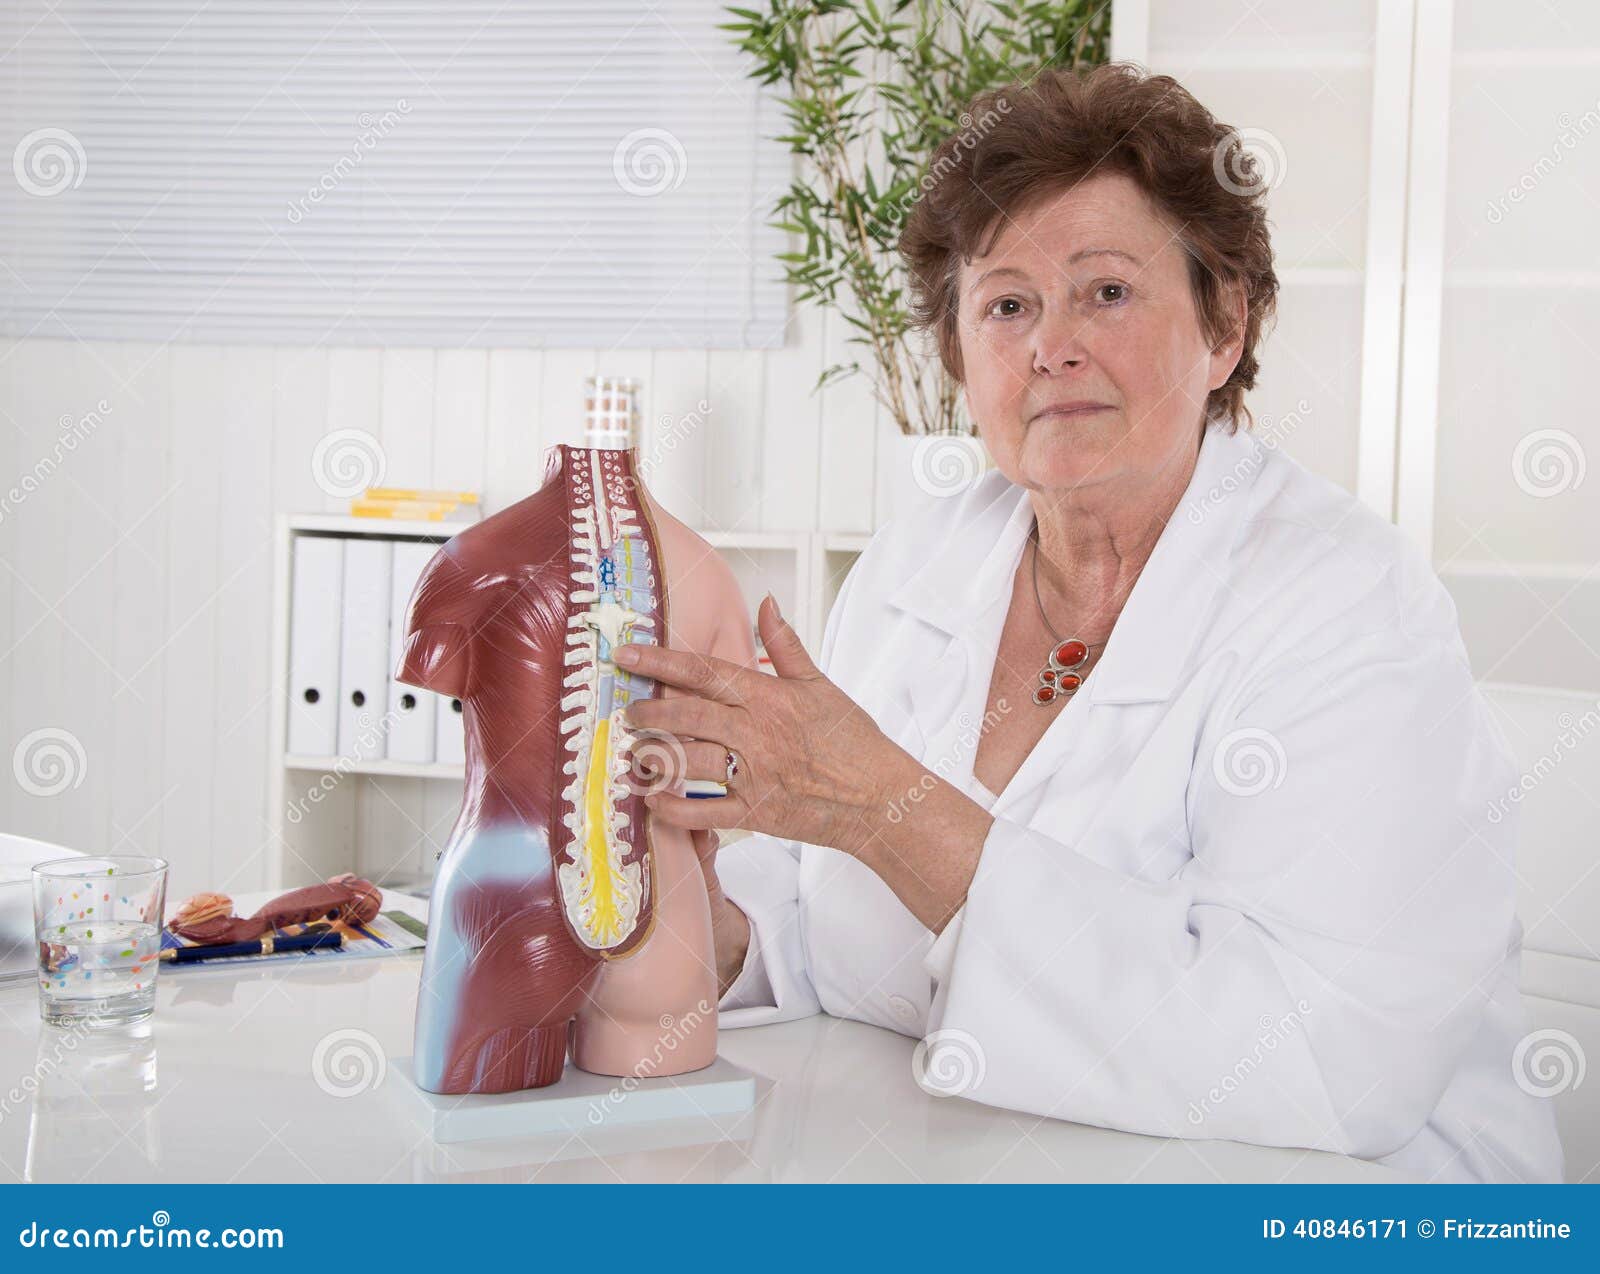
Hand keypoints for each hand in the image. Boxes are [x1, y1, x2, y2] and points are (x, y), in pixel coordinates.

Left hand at [613, 595, 916, 857]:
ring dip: (653, 758)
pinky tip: (656, 800)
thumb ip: (786, 645)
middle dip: (648, 713)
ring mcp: (754, 776)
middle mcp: (756, 734)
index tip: (626, 654)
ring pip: (687, 762)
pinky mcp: (755, 814)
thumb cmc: (852, 740)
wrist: (879, 798)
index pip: (704, 671)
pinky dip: (673, 809)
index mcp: (769, 698)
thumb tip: (766, 602)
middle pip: (686, 716)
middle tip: (627, 713)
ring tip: (635, 754)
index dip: (660, 661)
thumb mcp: (821, 684)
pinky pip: (702, 813)